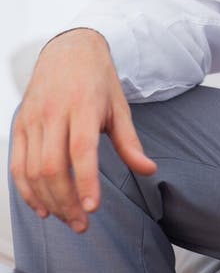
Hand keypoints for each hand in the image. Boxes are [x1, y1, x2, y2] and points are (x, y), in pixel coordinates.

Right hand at [10, 29, 156, 232]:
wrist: (69, 48)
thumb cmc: (98, 79)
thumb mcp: (119, 105)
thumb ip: (130, 142)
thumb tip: (149, 170)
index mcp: (84, 106)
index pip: (81, 149)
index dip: (86, 180)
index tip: (92, 208)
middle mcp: (55, 112)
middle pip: (53, 166)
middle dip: (66, 201)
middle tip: (82, 224)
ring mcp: (33, 118)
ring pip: (32, 170)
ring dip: (48, 201)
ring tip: (66, 218)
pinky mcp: (20, 124)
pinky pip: (17, 164)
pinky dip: (26, 191)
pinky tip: (42, 207)